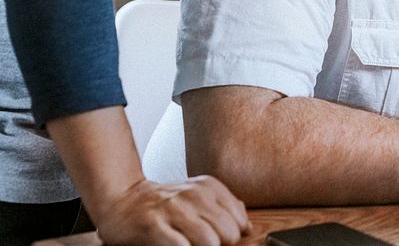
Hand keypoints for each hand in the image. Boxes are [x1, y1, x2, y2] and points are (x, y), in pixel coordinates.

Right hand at [95, 176, 248, 245]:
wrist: (122, 198)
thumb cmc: (163, 203)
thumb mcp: (198, 196)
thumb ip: (224, 207)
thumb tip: (247, 227)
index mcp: (208, 187)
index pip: (239, 219)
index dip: (233, 236)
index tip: (223, 240)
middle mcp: (193, 195)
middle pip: (228, 232)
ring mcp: (173, 209)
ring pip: (209, 240)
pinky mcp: (153, 225)